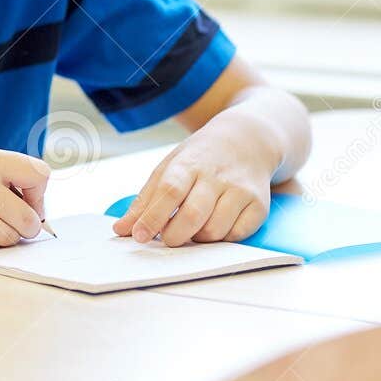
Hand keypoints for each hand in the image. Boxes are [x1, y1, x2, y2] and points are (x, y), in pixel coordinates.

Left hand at [113, 111, 276, 245]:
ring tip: (190, 229)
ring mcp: (240, 190)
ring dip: (197, 238)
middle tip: (166, 238)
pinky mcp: (259, 205)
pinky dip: (221, 239)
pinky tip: (213, 228)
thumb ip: (144, 201)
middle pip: (193, 214)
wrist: (246, 141)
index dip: (152, 217)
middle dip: (174, 235)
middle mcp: (216, 176)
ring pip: (215, 229)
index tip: (139, 236)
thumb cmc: (199, 159)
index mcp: (188, 164)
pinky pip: (237, 235)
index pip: (169, 192)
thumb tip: (120, 230)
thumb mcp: (168, 168)